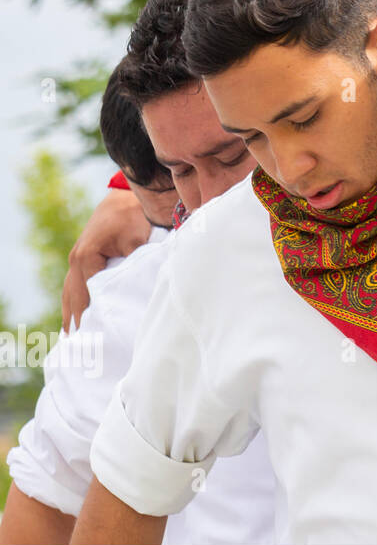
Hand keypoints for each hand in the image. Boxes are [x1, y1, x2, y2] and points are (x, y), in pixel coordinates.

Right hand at [62, 189, 149, 330]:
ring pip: (71, 292)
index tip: (94, 338)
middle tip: (83, 348)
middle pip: (74, 298)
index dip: (91, 317)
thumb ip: (134, 266)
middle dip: (77, 321)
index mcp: (87, 257)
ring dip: (72, 314)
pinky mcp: (84, 256)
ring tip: (76, 340)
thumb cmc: (135, 216)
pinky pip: (75, 285)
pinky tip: (76, 317)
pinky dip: (75, 302)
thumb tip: (137, 290)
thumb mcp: (137, 241)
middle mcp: (77, 259)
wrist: (129, 196)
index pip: (87, 295)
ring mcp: (78, 257)